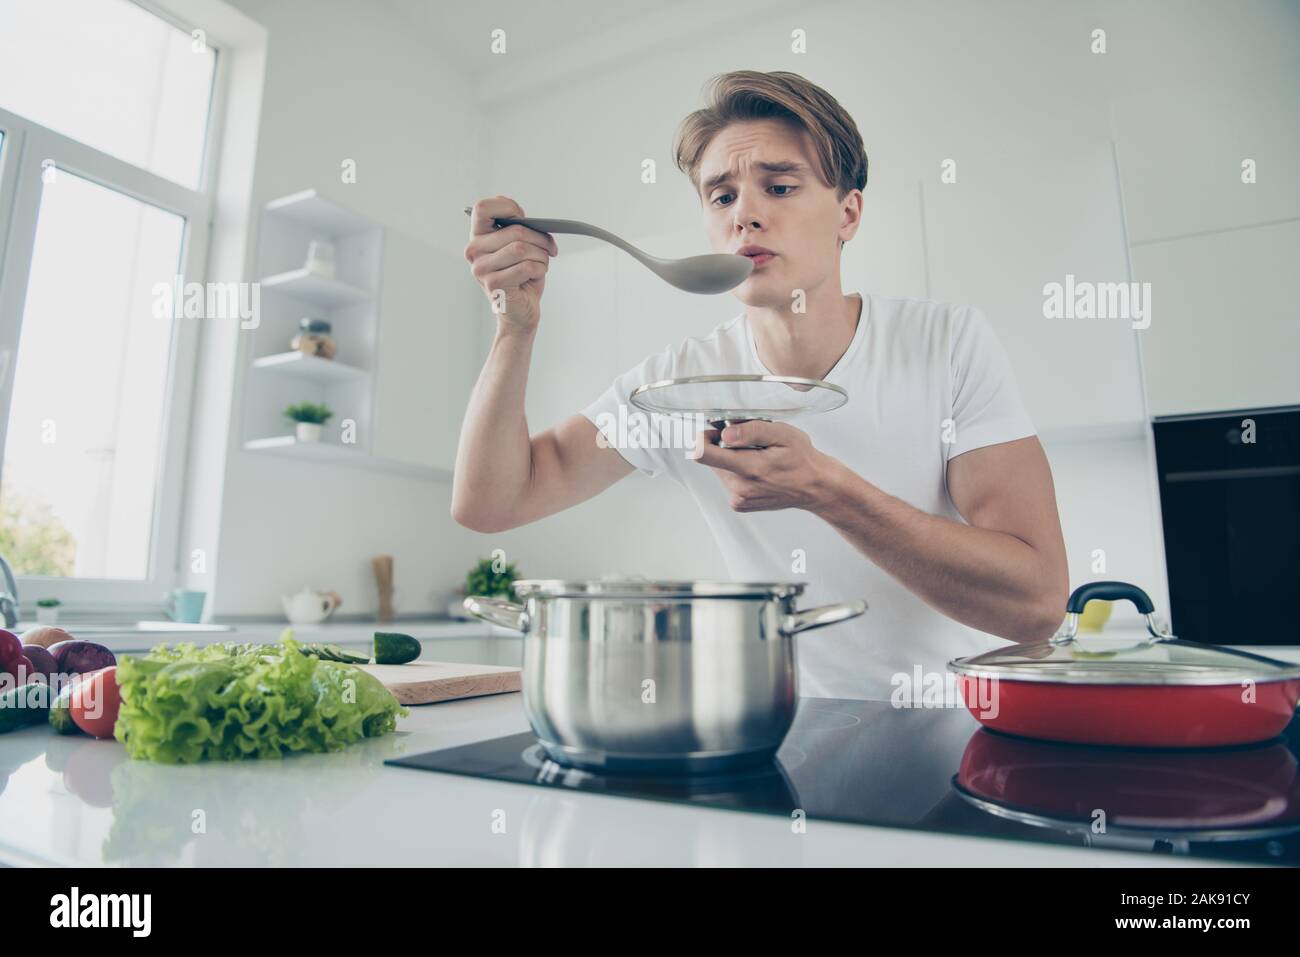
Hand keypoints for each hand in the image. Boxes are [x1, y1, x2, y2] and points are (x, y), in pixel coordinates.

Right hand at [464, 195, 557, 332]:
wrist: (521, 313)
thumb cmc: (523, 277)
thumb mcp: (520, 247)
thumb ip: (519, 229)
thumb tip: (532, 222)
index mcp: (478, 237)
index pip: (483, 208)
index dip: (507, 207)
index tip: (523, 218)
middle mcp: (474, 251)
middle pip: (514, 230)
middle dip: (540, 238)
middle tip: (550, 248)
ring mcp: (481, 268)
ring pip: (521, 248)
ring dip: (541, 255)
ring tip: (541, 264)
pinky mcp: (493, 284)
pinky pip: (525, 267)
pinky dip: (539, 269)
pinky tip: (535, 276)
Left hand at [692, 420, 839, 512]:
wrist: (816, 487)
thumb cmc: (802, 460)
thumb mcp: (783, 435)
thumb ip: (752, 431)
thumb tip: (725, 434)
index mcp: (749, 468)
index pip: (703, 454)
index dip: (703, 438)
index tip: (713, 430)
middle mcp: (740, 487)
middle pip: (712, 459)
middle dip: (726, 446)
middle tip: (753, 444)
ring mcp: (739, 498)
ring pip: (720, 468)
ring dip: (734, 459)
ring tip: (760, 458)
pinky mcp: (740, 504)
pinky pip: (728, 480)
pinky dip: (739, 472)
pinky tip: (759, 471)